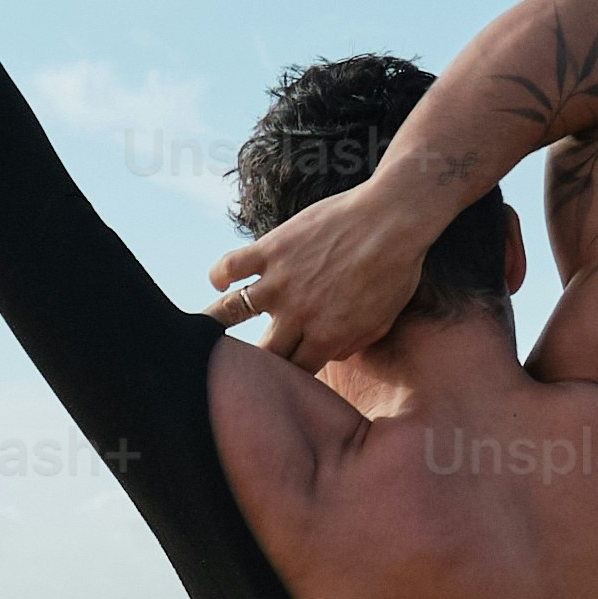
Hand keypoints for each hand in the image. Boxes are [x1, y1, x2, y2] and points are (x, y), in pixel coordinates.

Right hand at [205, 175, 445, 368]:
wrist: (393, 218)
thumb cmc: (396, 270)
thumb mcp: (382, 320)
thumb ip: (351, 344)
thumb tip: (327, 356)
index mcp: (327, 338)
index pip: (293, 374)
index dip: (284, 380)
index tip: (276, 379)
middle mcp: (298, 315)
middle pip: (261, 354)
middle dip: (249, 364)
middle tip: (234, 364)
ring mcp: (281, 281)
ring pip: (231, 312)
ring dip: (215, 323)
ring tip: (201, 332)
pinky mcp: (271, 249)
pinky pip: (231, 266)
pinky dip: (220, 275)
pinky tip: (219, 282)